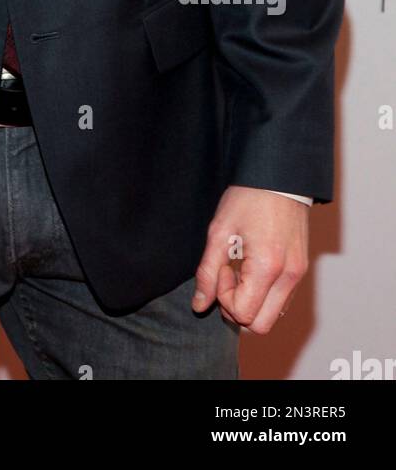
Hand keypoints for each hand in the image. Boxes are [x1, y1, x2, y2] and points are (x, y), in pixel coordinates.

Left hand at [191, 185, 308, 333]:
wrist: (279, 176)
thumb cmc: (248, 197)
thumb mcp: (219, 231)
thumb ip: (208, 271)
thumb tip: (199, 305)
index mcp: (268, 267)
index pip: (243, 313)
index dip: (224, 297)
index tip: (222, 268)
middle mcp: (289, 276)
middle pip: (261, 325)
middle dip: (238, 309)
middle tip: (228, 275)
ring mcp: (299, 274)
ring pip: (273, 316)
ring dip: (252, 303)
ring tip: (240, 269)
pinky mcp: (301, 269)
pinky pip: (282, 300)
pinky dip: (264, 295)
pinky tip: (253, 268)